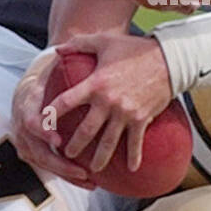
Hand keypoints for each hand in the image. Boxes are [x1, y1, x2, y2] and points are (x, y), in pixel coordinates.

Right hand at [11, 49, 94, 187]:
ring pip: (41, 162)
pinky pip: (47, 165)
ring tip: (89, 181)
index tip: (58, 140)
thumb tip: (62, 50)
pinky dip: (66, 174)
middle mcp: (20, 122)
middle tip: (81, 170)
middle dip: (58, 163)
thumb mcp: (55, 60)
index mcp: (26, 100)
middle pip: (34, 149)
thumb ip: (61, 58)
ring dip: (64, 174)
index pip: (29, 120)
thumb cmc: (53, 68)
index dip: (42, 131)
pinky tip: (87, 182)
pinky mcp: (33, 147)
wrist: (38, 76)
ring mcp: (24, 137)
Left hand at [46, 31, 173, 172]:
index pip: (66, 101)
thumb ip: (78, 44)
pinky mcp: (142, 118)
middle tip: (66, 155)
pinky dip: (134, 157)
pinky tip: (131, 168)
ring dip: (100, 158)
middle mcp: (108, 101)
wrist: (168, 59)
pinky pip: (136, 142)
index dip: (52, 114)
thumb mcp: (104, 41)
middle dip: (75, 145)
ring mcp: (125, 113)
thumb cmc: (135, 49)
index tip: (42, 124)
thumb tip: (57, 50)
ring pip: (109, 142)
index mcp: (95, 83)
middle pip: (86, 130)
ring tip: (93, 169)